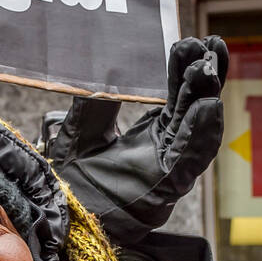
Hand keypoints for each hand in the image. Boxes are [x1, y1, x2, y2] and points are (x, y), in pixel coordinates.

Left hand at [46, 35, 228, 245]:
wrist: (50, 217)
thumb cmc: (67, 183)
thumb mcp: (82, 132)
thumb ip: (98, 102)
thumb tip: (107, 65)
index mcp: (151, 142)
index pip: (178, 102)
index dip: (186, 74)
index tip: (191, 44)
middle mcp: (164, 158)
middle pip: (195, 115)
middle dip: (205, 80)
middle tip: (211, 45)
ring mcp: (165, 178)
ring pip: (198, 138)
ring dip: (206, 102)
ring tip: (208, 70)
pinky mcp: (160, 196)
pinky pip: (187, 164)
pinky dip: (199, 136)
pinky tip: (205, 108)